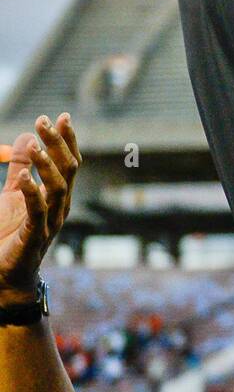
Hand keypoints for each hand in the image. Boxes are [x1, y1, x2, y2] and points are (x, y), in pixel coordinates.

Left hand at [0, 115, 80, 303]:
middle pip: (68, 169)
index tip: (61, 115)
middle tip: (44, 121)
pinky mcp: (35, 237)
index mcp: (58, 196)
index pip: (69, 161)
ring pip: (58, 187)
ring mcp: (51, 222)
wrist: (3, 275)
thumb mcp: (12, 194)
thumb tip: (24, 137)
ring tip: (33, 146)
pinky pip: (38, 211)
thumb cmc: (8, 235)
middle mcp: (60, 207)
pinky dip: (31, 191)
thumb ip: (19, 167)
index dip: (67, 139)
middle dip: (58, 143)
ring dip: (46, 164)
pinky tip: (22, 176)